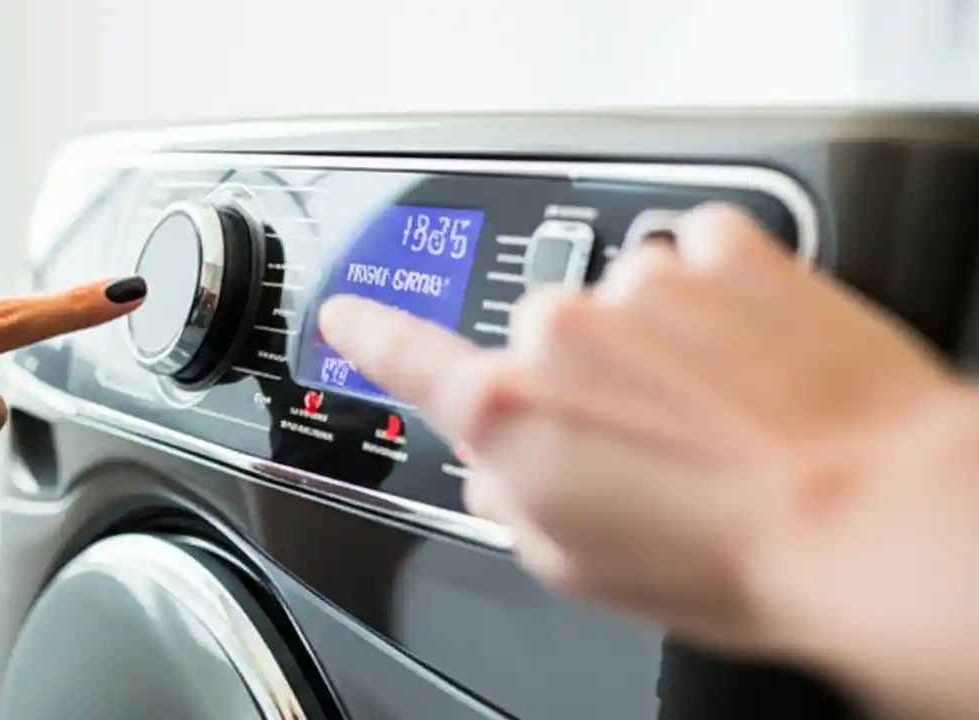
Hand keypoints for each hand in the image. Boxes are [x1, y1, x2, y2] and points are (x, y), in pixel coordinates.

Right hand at [319, 205, 976, 715]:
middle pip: (546, 343)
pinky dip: (717, 301)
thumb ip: (511, 500)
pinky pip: (695, 258)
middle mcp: (563, 330)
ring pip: (626, 303)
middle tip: (653, 443)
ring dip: (660, 346)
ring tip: (722, 413)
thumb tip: (499, 471)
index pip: (407, 358)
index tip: (349, 313)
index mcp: (513, 410)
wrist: (871, 518)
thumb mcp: (581, 566)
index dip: (370, 334)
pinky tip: (753, 361)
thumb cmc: (732, 559)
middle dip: (585, 384)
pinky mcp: (725, 249)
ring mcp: (644, 282)